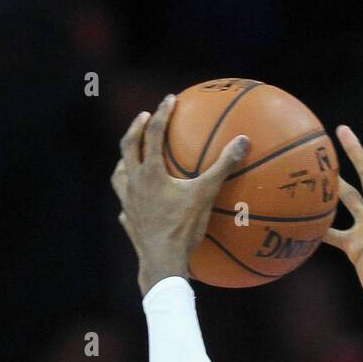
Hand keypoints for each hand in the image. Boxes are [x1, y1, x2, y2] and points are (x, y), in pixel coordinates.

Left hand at [112, 95, 248, 295]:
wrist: (162, 262)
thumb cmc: (183, 228)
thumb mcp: (205, 195)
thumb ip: (223, 166)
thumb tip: (243, 141)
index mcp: (150, 171)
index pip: (154, 133)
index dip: (163, 113)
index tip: (170, 100)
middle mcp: (133, 182)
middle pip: (128, 146)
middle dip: (137, 128)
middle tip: (144, 117)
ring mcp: (127, 202)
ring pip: (119, 173)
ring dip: (125, 160)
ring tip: (131, 156)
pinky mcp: (128, 221)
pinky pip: (124, 204)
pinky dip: (128, 196)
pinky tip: (133, 201)